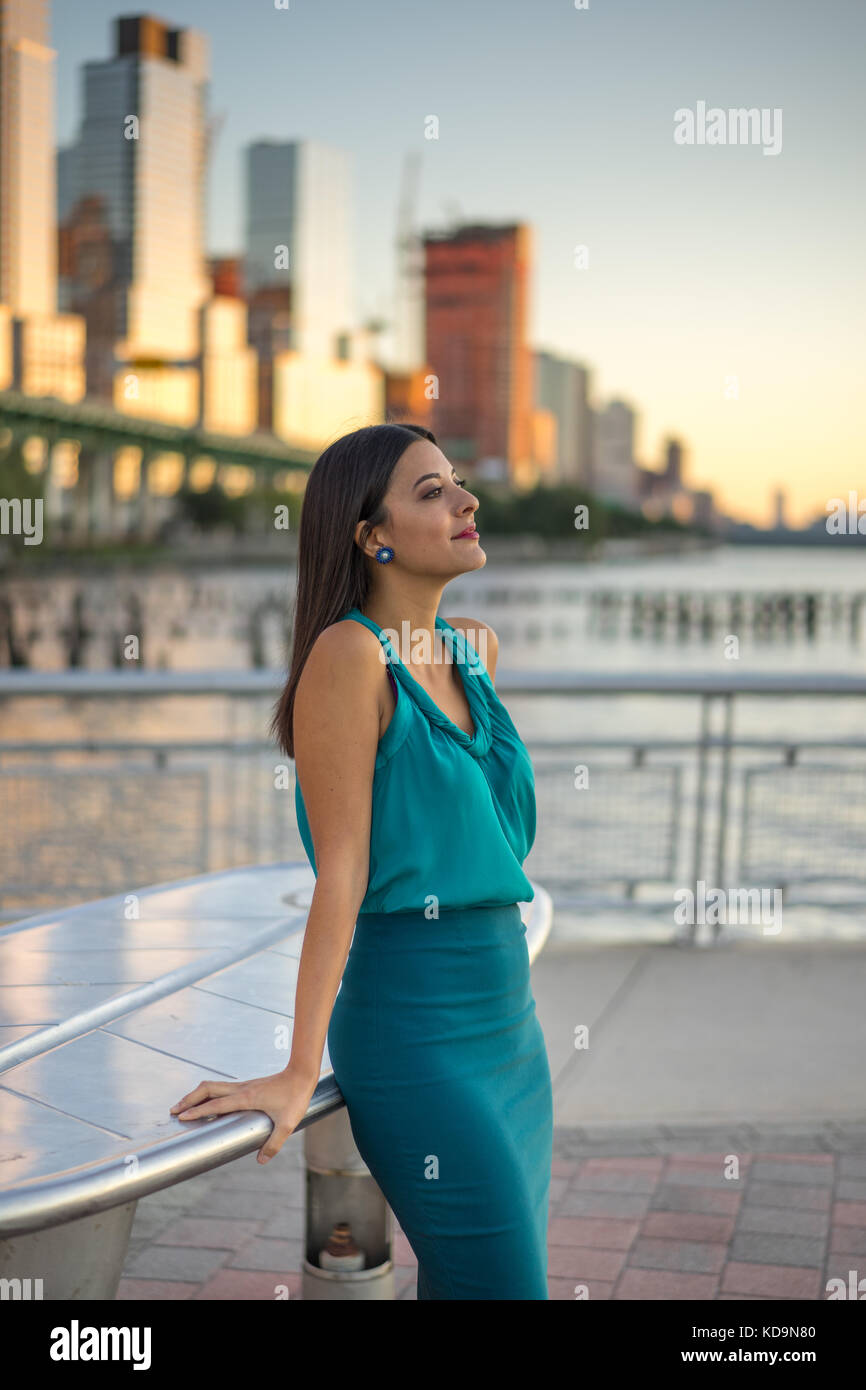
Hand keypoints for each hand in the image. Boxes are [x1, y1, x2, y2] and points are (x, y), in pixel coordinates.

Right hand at [170, 1068, 318, 1163]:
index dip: (197, 1110)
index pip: (215, 1104)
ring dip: (196, 1095)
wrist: (302, 1074)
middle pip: (207, 1090)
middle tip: (174, 1110)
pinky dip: (209, 1094)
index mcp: (246, 1098)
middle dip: (188, 1099)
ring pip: (213, 1086)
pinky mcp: (247, 1086)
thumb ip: (274, 1143)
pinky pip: (221, 1088)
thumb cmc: (295, 1097)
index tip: (181, 1116)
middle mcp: (240, 1089)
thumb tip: (260, 1161)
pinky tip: (208, 1104)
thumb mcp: (287, 1124)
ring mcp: (243, 1086)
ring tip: (184, 1106)